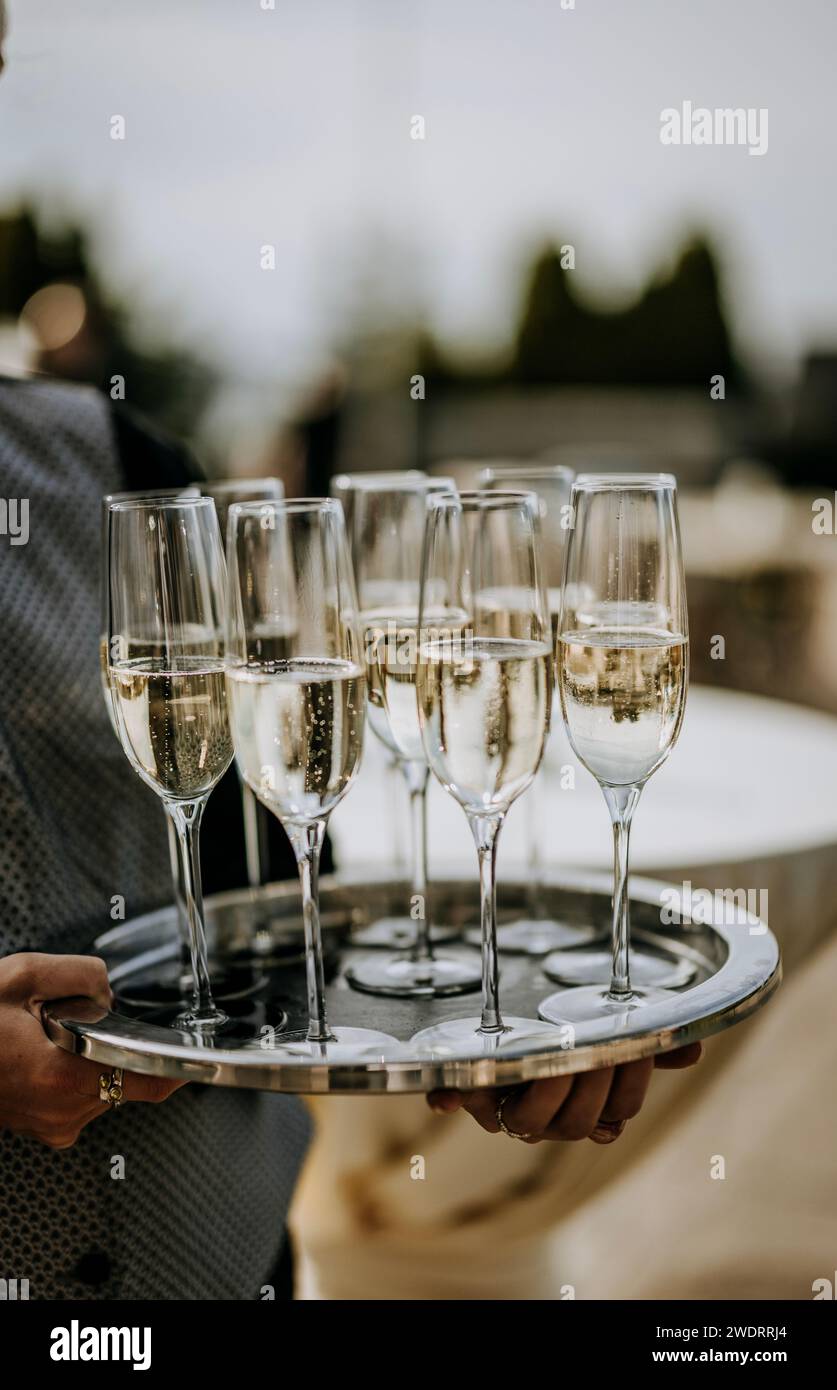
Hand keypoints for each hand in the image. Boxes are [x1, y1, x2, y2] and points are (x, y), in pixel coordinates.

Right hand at [0, 952, 182, 1148]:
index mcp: (65, 1077)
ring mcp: (51, 1125)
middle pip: (125, 1075)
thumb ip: (79, 974)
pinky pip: (76, 1098)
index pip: (150, 1081)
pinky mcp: (42, 1129)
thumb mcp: (21, 977)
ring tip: (44, 1039)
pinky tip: (40, 1055)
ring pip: (101, 1086)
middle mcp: (63, 1111)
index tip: (199, 1056)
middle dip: (112, 1044)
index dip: (179, 1067)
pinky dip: (69, 1074)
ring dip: (87, 1060)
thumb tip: (106, 988)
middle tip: (69, 1023)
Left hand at [427, 1043, 702, 1143]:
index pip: (616, 1116)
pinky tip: (445, 1094)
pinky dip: (449, 1097)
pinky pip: (454, 1097)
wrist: (511, 1013)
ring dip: (544, 1090)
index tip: (631, 1051)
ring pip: (533, 1120)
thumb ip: (647, 1040)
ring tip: (552, 1054)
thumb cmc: (570, 1026)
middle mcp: (547, 1115)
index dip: (624, 1090)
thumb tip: (694, 1052)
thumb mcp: (611, 1027)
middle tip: (590, 1046)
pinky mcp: (468, 1088)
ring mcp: (507, 1106)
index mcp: (585, 1106)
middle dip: (588, 1083)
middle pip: (578, 1122)